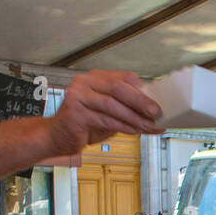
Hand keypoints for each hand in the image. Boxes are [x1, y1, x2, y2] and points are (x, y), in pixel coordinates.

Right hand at [46, 70, 162, 155]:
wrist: (57, 137)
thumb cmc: (84, 124)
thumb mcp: (108, 113)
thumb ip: (126, 109)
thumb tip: (154, 115)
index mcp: (95, 78)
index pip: (123, 77)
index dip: (143, 90)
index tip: (158, 102)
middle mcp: (84, 82)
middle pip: (118, 87)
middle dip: (140, 101)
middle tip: (156, 113)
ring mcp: (77, 96)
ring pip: (112, 105)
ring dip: (133, 117)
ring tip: (147, 126)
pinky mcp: (74, 113)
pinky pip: (104, 119)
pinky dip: (122, 126)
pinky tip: (133, 131)